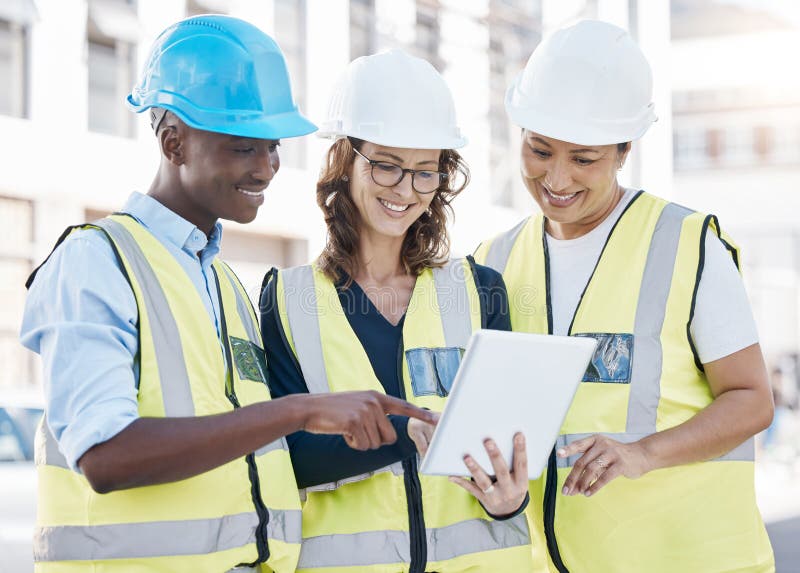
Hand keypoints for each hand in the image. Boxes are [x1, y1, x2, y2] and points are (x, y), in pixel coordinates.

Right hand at [300, 391, 439, 450]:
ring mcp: (365, 411)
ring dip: (361, 442)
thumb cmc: (332, 411)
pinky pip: (363, 445)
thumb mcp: (357, 405)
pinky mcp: (355, 422)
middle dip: (375, 440)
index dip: (421, 414)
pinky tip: (343, 432)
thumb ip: (374, 413)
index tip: (437, 419)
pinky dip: (353, 444)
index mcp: (376, 397)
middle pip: (389, 436)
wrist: (309, 408)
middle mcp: (374, 402)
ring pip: (376, 443)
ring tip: (347, 429)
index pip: (403, 406)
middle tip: (357, 431)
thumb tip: (388, 434)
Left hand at [448, 433, 528, 516]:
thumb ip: (516, 464)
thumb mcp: (521, 479)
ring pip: (484, 482)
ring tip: (467, 457)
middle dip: (495, 456)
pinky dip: (461, 482)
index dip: (521, 450)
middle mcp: (509, 491)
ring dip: (475, 469)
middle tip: (488, 441)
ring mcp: (495, 497)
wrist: (508, 512)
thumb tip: (509, 438)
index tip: (518, 435)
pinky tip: (452, 475)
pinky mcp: (484, 500)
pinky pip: (471, 490)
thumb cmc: (514, 487)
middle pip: (502, 472)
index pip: (522, 465)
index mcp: (521, 483)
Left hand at [558, 434, 651, 496]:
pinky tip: (588, 493)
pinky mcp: (620, 464)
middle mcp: (602, 445)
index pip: (578, 445)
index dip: (568, 449)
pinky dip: (595, 486)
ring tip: (578, 493)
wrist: (641, 455)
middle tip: (566, 490)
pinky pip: (605, 477)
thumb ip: (588, 467)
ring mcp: (612, 453)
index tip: (558, 454)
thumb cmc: (617, 456)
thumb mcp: (602, 455)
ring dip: (583, 483)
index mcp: (595, 440)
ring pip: (592, 469)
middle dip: (572, 478)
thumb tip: (573, 486)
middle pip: (582, 462)